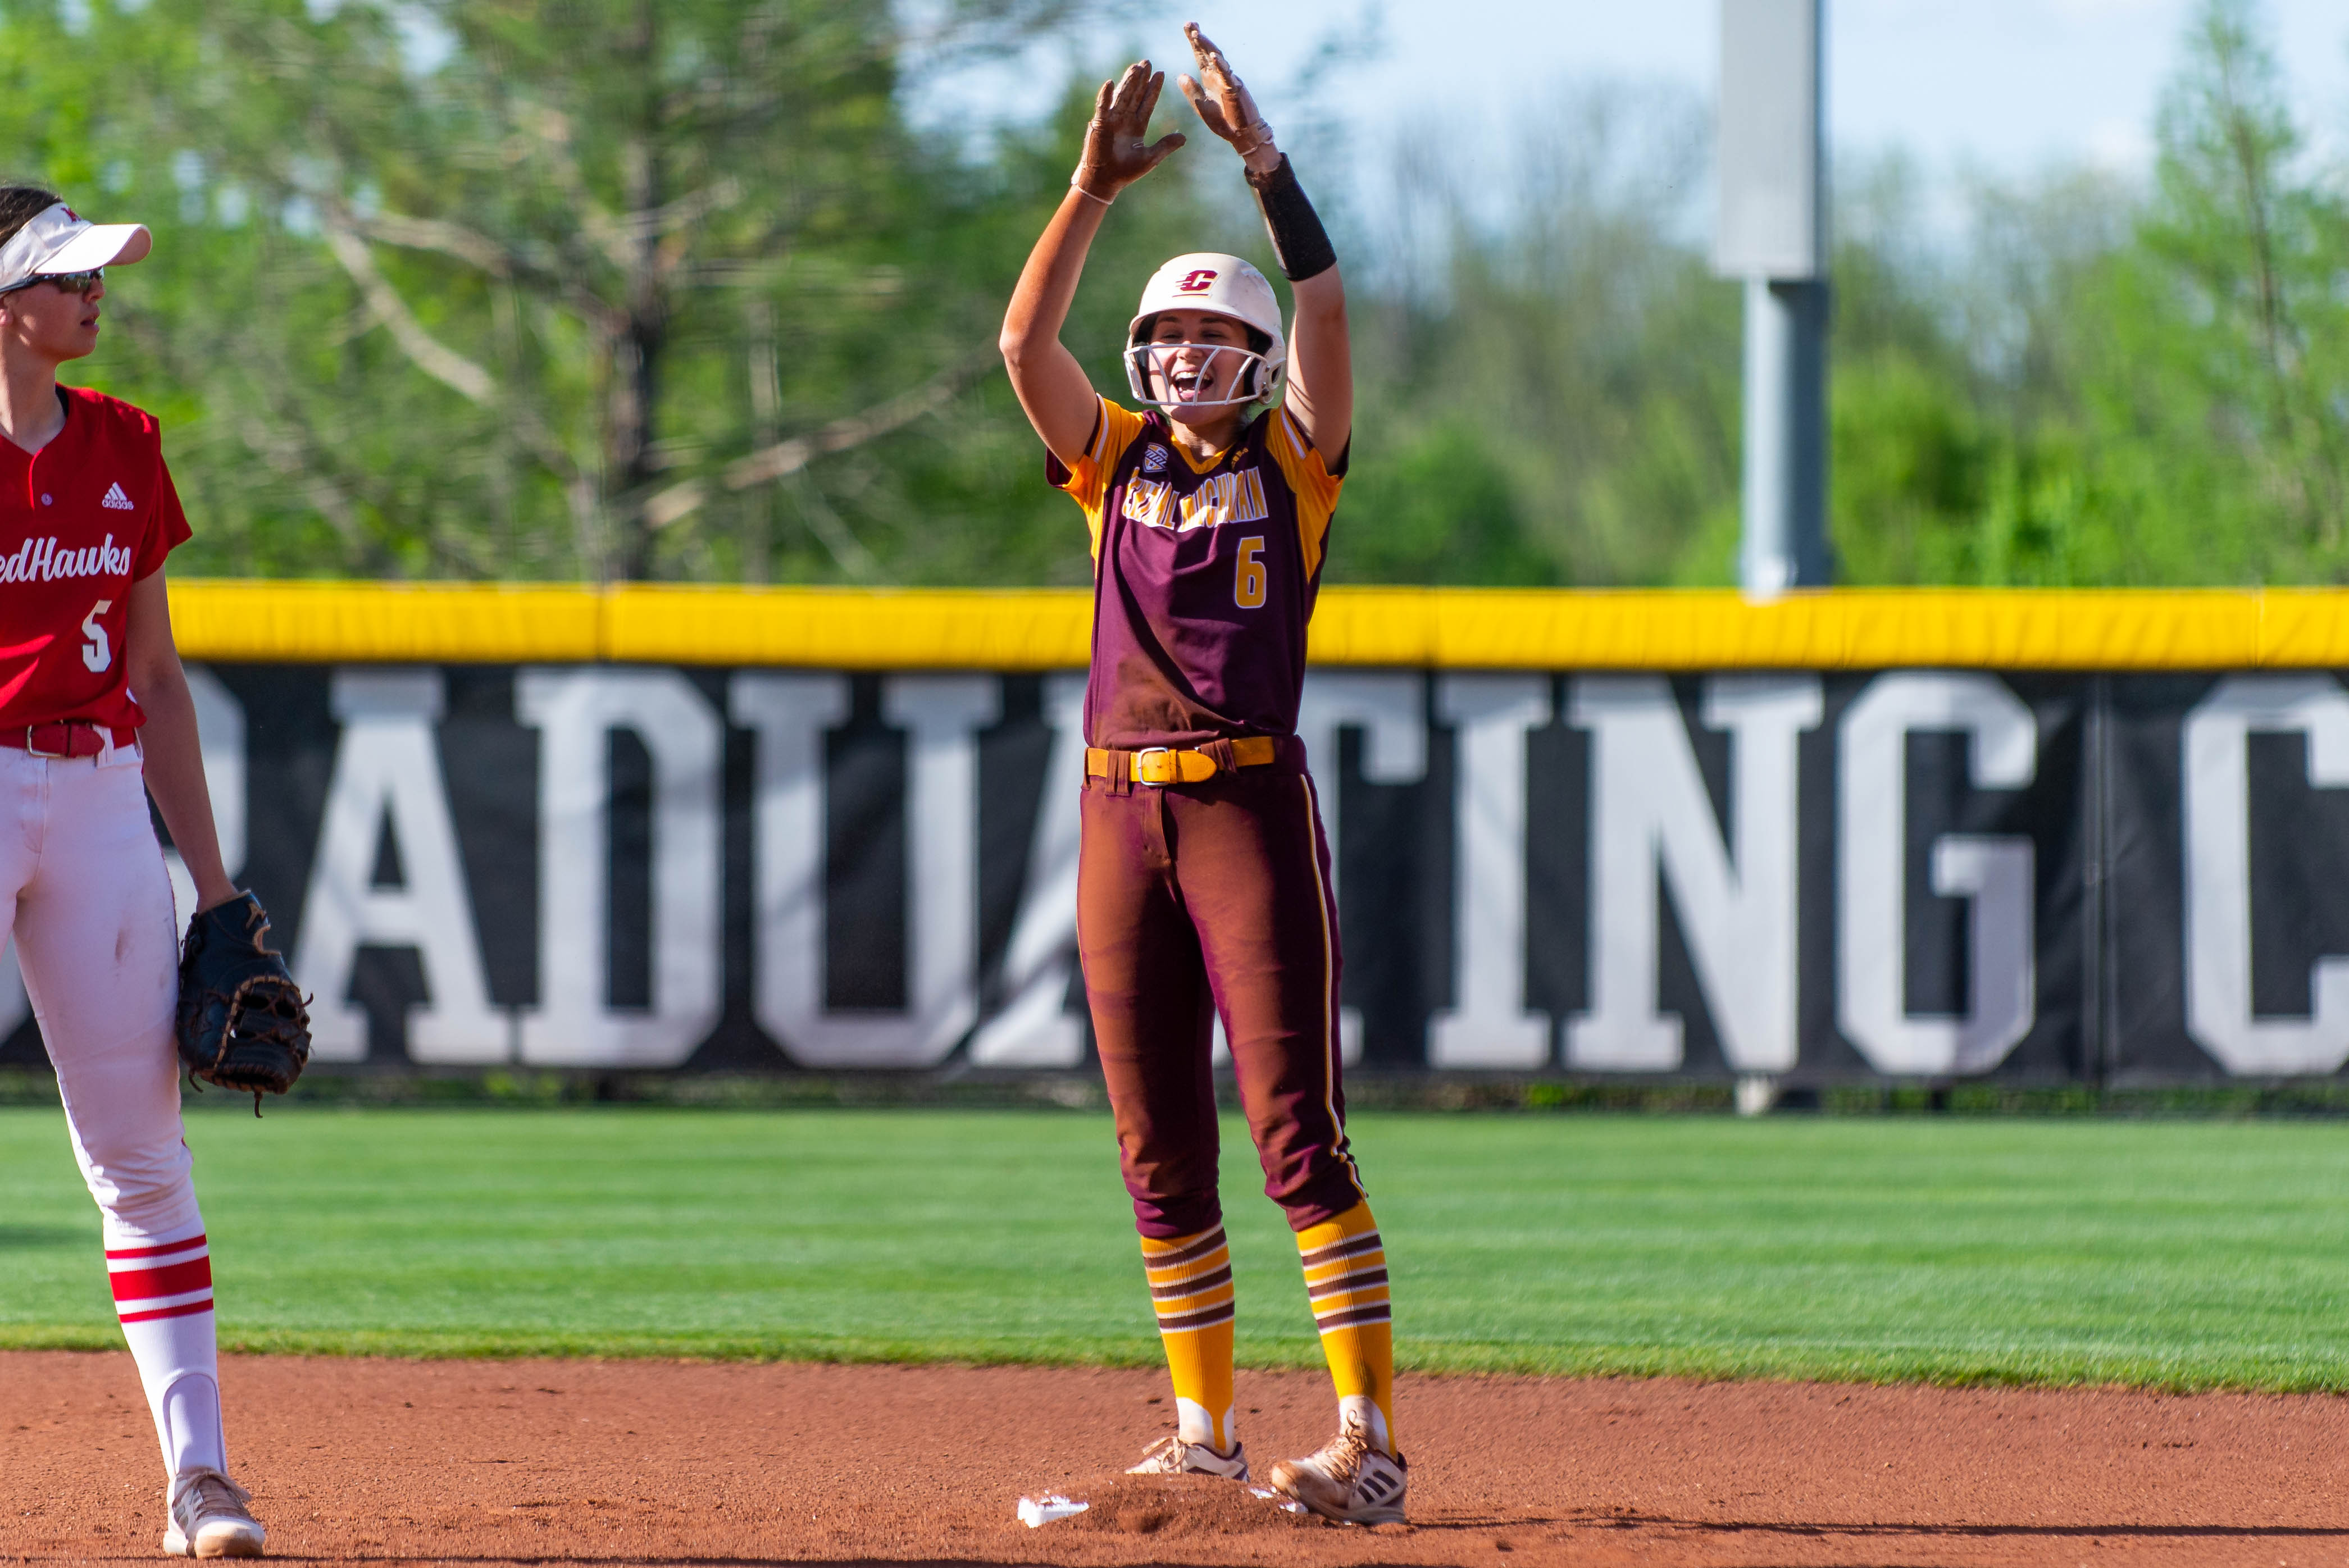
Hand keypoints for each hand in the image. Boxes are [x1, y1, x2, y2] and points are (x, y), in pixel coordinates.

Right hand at [1074, 61, 1185, 201]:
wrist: (1105, 181)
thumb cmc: (1125, 172)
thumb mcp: (1150, 158)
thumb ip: (1166, 146)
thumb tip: (1184, 137)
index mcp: (1137, 126)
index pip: (1146, 103)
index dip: (1153, 89)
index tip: (1161, 73)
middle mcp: (1124, 120)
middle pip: (1134, 95)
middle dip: (1141, 79)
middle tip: (1148, 62)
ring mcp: (1112, 120)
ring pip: (1121, 96)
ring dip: (1128, 82)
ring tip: (1136, 67)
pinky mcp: (1100, 124)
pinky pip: (1103, 107)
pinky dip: (1105, 95)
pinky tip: (1110, 83)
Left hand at [1178, 23, 1277, 169]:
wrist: (1240, 135)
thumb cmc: (1223, 121)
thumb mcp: (1201, 106)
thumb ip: (1191, 91)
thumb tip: (1179, 75)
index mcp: (1210, 79)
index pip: (1200, 56)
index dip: (1194, 42)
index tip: (1187, 27)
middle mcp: (1219, 76)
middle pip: (1207, 52)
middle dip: (1198, 38)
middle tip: (1189, 24)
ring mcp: (1228, 81)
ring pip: (1217, 60)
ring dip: (1207, 47)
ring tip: (1197, 35)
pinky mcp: (1235, 90)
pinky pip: (1227, 75)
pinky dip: (1220, 65)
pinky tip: (1212, 56)